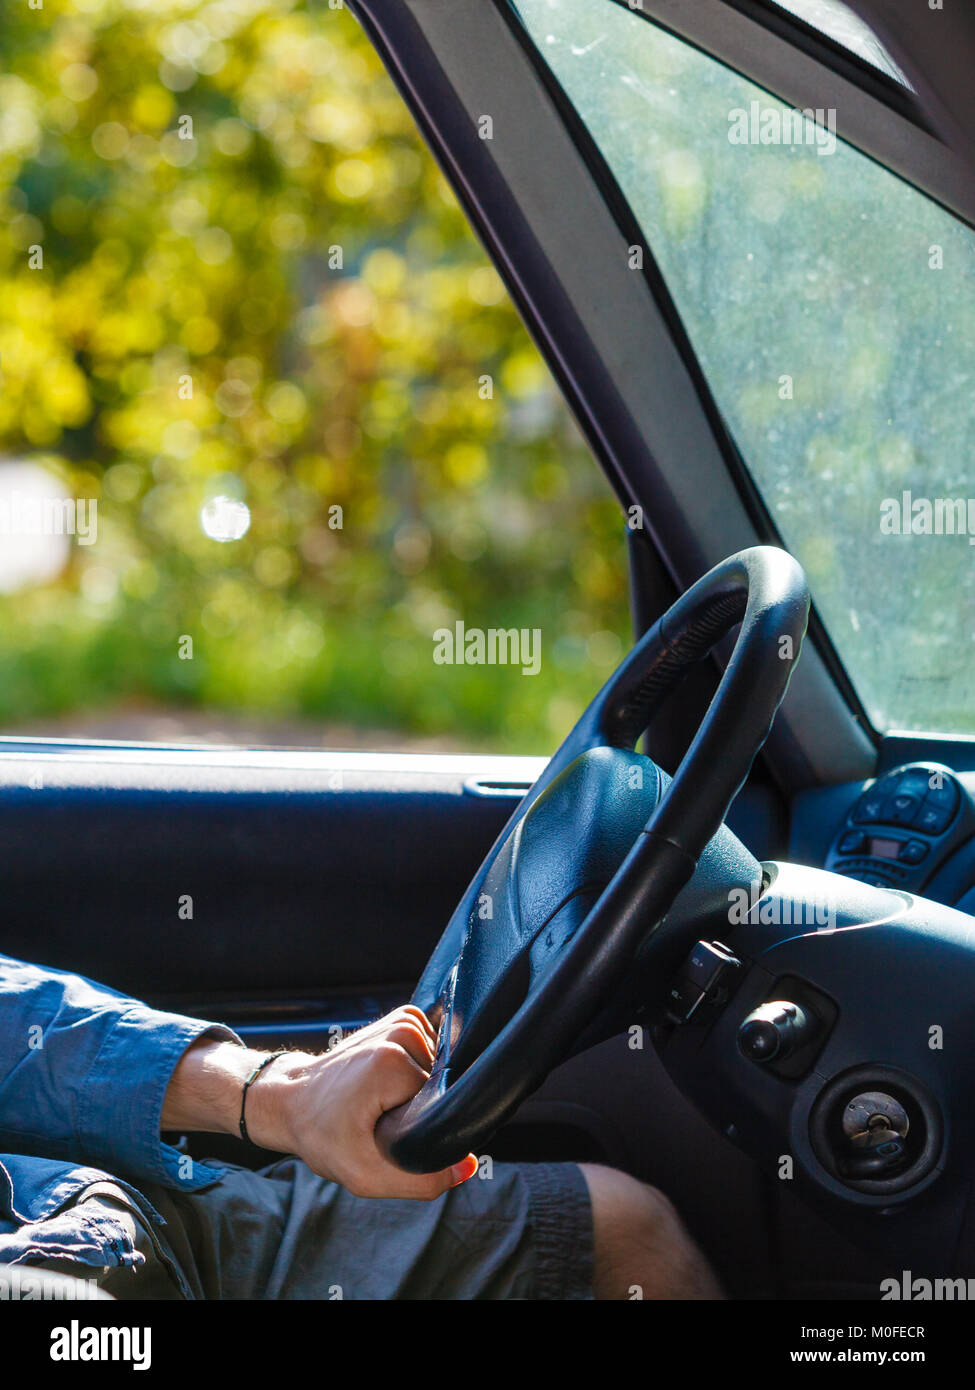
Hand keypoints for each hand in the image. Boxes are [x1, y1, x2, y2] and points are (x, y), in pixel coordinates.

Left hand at [163, 1007, 477, 1200]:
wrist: (292, 1100)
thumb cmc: (322, 1135)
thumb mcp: (365, 1174)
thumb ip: (420, 1179)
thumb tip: (466, 1164)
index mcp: (394, 1062)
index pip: (444, 1102)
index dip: (426, 1127)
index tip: (394, 1134)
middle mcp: (403, 1032)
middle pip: (443, 1084)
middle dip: (423, 1109)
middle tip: (386, 1121)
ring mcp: (404, 1020)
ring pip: (441, 1068)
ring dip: (420, 1090)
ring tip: (385, 1102)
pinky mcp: (404, 1018)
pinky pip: (432, 1051)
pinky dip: (419, 1071)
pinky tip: (393, 1084)